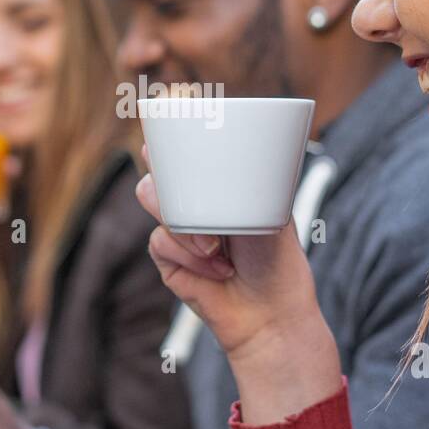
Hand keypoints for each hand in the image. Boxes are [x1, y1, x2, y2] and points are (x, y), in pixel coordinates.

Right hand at [136, 147, 341, 424]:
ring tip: (217, 243)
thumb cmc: (277, 258)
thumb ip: (246, 179)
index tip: (164, 117)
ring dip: (183, 221)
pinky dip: (188, 254)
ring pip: (151, 198)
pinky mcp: (167, 257)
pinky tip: (216, 268)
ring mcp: (176, 227)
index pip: (186, 149)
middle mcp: (194, 199)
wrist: (270, 312)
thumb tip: (235, 150)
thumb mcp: (269, 207)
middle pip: (158, 167)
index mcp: (219, 182)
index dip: (168, 132)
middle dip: (158, 161)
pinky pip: (159, 240)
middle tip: (157, 156)